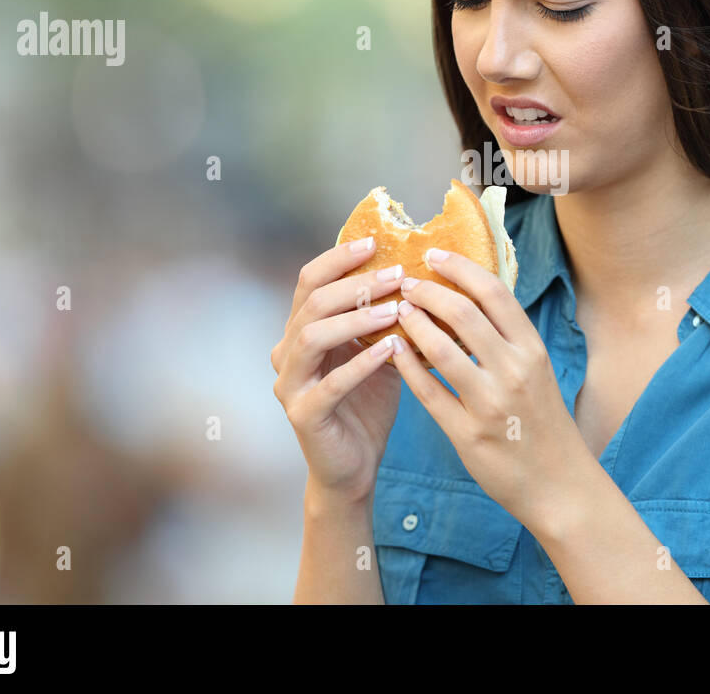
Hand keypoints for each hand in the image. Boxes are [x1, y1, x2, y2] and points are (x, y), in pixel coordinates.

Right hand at [271, 235, 410, 504]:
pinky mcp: (303, 415)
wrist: (354, 467)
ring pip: (311, 336)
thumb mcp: (378, 351)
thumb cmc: (368, 404)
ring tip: (396, 308)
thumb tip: (421, 273)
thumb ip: (385, 317)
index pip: (311, 281)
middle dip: (357, 284)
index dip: (339, 258)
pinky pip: (329, 384)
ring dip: (356, 318)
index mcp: (303, 330)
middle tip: (398, 274)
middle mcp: (287, 351)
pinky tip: (391, 349)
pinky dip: (360, 363)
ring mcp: (290, 384)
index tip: (375, 242)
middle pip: (313, 302)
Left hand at [388, 247, 592, 525]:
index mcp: (532, 349)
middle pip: (464, 313)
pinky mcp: (468, 434)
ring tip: (397, 312)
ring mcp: (491, 404)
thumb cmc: (543, 422)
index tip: (433, 255)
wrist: (559, 484)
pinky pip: (429, 392)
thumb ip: (507, 337)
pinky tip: (392, 351)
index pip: (494, 292)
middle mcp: (514, 371)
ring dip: (412, 324)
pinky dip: (407, 367)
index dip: (460, 268)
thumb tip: (471, 295)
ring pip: (441, 349)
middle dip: (428, 292)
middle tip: (406, 283)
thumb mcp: (537, 371)